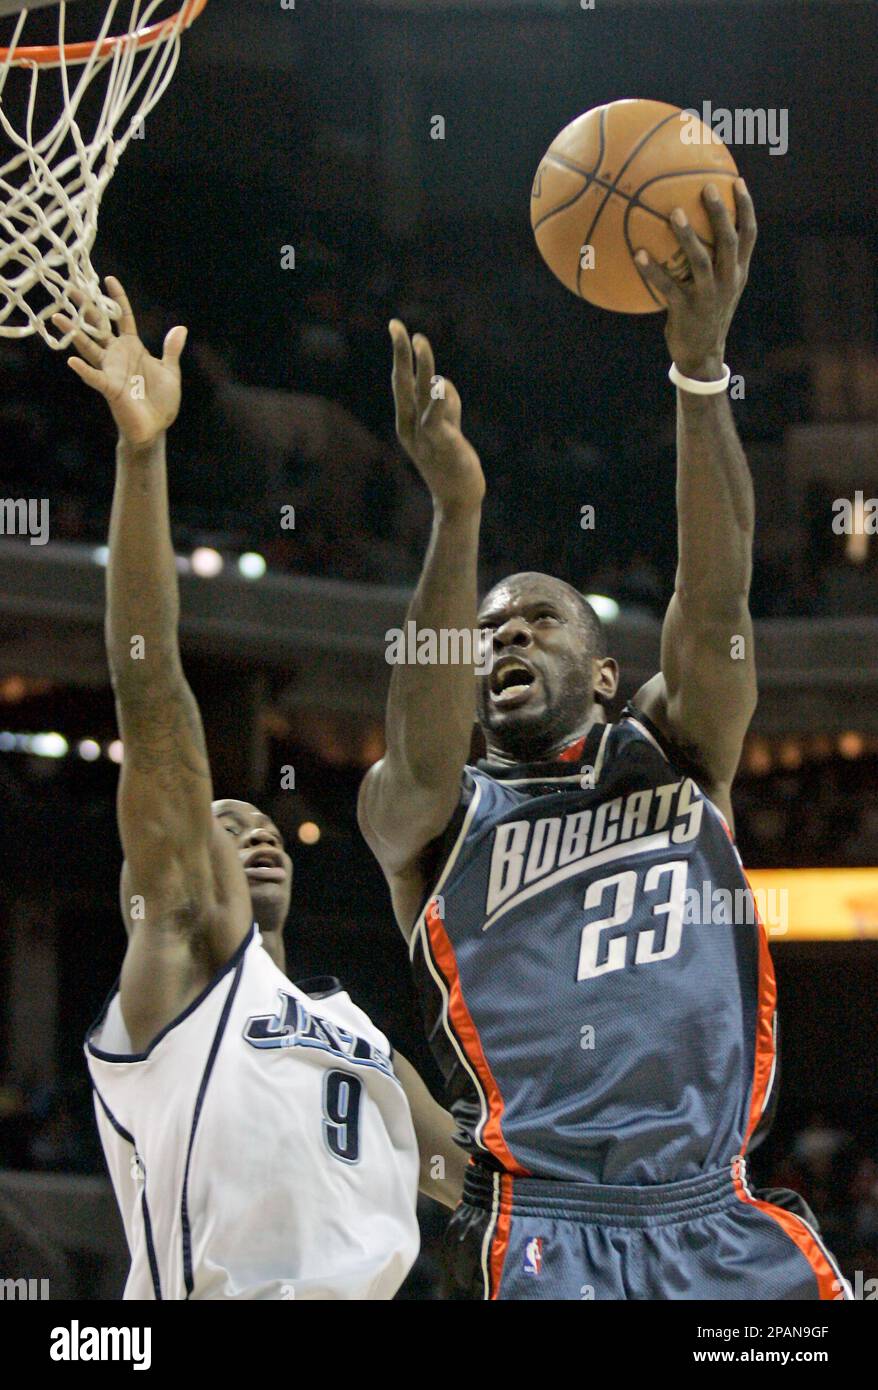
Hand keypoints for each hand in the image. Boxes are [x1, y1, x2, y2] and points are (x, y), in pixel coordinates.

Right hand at [54, 277, 186, 447]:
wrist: (156, 428)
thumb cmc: (161, 401)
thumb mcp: (170, 372)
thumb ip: (171, 350)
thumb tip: (181, 328)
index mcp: (132, 347)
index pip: (122, 317)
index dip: (117, 298)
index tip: (108, 279)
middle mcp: (117, 355)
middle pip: (98, 325)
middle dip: (84, 307)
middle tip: (69, 287)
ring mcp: (111, 370)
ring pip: (88, 346)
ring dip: (73, 333)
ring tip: (57, 317)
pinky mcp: (109, 388)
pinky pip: (94, 377)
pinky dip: (84, 370)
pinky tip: (71, 360)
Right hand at [390, 320, 484, 514]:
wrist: (458, 499)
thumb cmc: (451, 462)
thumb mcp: (446, 428)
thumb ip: (444, 405)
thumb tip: (439, 381)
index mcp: (406, 421)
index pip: (401, 381)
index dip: (400, 354)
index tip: (397, 326)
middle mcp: (410, 426)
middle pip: (402, 381)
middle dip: (400, 352)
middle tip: (395, 324)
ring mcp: (424, 435)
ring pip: (421, 392)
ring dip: (422, 364)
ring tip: (420, 340)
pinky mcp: (443, 443)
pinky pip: (437, 417)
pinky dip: (436, 400)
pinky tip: (436, 384)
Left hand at [635, 179, 756, 379]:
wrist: (702, 356)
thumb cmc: (704, 314)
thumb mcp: (717, 288)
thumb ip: (712, 261)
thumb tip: (689, 229)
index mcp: (737, 273)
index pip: (749, 235)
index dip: (746, 208)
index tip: (737, 181)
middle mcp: (728, 281)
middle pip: (729, 241)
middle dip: (720, 213)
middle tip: (706, 187)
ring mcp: (708, 296)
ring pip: (701, 260)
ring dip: (688, 236)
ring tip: (674, 212)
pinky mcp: (687, 310)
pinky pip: (668, 287)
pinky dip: (653, 270)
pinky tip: (638, 254)